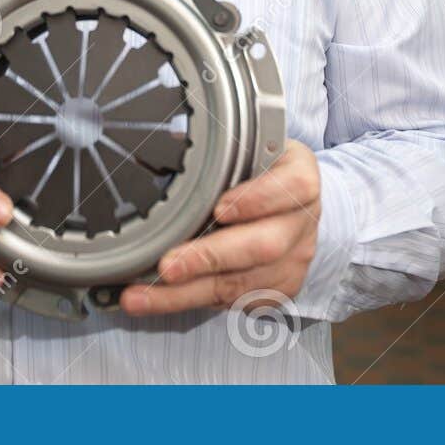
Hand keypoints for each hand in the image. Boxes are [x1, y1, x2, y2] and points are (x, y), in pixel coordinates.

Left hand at [121, 140, 320, 316]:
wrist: (292, 201)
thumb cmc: (261, 169)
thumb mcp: (253, 146)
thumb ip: (224, 150)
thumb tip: (168, 142)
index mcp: (299, 176)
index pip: (291, 187)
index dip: (256, 200)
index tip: (219, 209)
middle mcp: (302, 221)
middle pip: (263, 246)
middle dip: (209, 258)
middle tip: (167, 266)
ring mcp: (294, 258)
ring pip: (242, 283)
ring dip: (187, 293)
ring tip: (142, 295)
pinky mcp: (281, 287)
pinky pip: (236, 301)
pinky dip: (194, 301)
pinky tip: (160, 300)